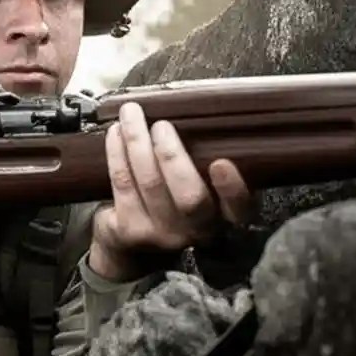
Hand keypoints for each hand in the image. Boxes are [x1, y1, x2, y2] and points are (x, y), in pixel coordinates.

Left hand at [89, 102, 252, 281]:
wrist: (135, 245)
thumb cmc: (173, 198)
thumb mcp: (201, 185)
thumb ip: (206, 159)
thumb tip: (199, 111)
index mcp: (223, 216)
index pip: (239, 208)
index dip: (232, 188)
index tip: (221, 163)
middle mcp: (196, 231)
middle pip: (188, 195)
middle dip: (171, 153)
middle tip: (161, 125)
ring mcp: (162, 234)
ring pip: (149, 182)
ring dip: (137, 141)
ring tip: (131, 114)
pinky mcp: (129, 230)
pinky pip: (122, 183)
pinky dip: (117, 151)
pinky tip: (116, 133)